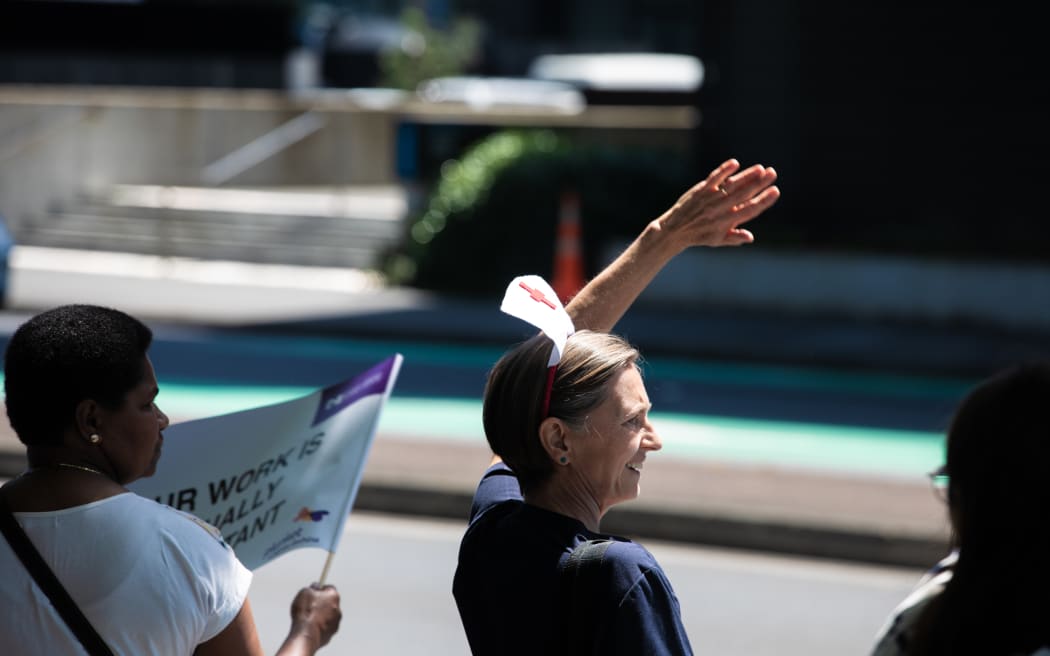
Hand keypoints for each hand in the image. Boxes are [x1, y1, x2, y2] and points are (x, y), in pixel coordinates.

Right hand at [287, 583, 341, 650]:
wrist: (306, 635)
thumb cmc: (305, 612)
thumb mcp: (305, 592)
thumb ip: (312, 588)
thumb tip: (316, 586)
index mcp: (334, 596)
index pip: (329, 588)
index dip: (320, 589)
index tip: (312, 592)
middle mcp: (338, 609)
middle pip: (329, 602)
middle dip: (320, 603)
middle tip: (308, 606)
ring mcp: (336, 622)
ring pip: (327, 616)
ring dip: (320, 616)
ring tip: (307, 619)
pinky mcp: (331, 634)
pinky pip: (324, 627)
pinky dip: (318, 626)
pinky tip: (309, 628)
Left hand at [656, 158, 779, 249]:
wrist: (674, 230)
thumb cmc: (699, 235)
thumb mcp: (718, 240)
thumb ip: (735, 237)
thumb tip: (751, 237)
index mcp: (726, 223)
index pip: (749, 210)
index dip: (763, 201)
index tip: (775, 191)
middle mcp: (719, 210)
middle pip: (743, 195)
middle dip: (759, 184)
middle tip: (772, 173)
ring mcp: (709, 199)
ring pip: (731, 186)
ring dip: (746, 176)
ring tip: (760, 168)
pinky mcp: (700, 190)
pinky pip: (713, 179)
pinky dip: (723, 171)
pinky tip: (735, 163)